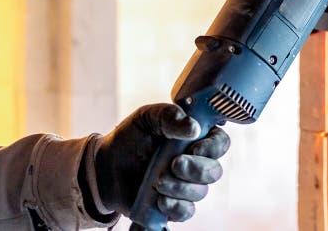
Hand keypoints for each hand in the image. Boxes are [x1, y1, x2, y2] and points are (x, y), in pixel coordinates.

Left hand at [94, 104, 230, 221]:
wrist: (106, 166)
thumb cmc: (131, 137)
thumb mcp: (147, 117)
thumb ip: (170, 115)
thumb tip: (194, 128)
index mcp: (196, 138)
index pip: (220, 142)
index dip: (213, 147)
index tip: (194, 147)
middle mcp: (196, 162)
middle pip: (214, 171)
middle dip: (196, 169)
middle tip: (173, 164)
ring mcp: (186, 185)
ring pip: (200, 192)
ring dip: (180, 188)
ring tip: (157, 181)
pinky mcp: (174, 205)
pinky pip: (187, 211)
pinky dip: (175, 206)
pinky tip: (160, 199)